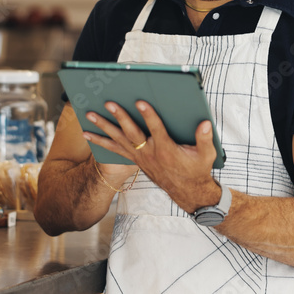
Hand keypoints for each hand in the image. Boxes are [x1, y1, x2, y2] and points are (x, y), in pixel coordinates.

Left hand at [82, 100, 220, 212]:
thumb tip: (205, 123)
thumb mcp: (206, 155)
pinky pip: (114, 150)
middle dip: (120, 117)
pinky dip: (100, 141)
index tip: (140, 101)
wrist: (187, 192)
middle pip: (131, 133)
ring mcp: (139, 157)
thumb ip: (205, 138)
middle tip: (109, 103)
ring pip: (118, 140)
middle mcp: (149, 153)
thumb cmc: (197, 169)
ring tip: (88, 114)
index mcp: (166, 149)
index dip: (149, 115)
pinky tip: (87, 133)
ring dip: (103, 127)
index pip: (156, 129)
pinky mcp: (134, 159)